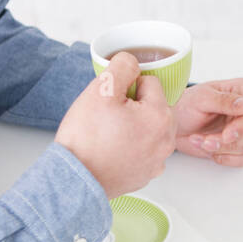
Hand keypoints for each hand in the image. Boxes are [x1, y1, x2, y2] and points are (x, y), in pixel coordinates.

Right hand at [55, 52, 177, 198]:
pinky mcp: (146, 174)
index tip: (111, 100)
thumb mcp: (101, 90)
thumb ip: (122, 67)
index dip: (126, 86)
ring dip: (134, 126)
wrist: (75, 180)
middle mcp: (167, 140)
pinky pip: (143, 150)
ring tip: (109, 134)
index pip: (149, 82)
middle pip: (153, 106)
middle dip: (134, 106)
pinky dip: (131, 147)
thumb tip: (132, 60)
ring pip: (148, 128)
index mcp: (161, 115)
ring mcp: (158, 160)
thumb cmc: (87, 138)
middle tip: (109, 117)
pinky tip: (112, 150)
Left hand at [173, 78, 242, 166]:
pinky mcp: (242, 146)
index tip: (227, 135)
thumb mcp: (200, 98)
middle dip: (229, 140)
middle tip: (207, 141)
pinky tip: (208, 148)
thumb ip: (224, 100)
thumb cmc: (186, 106)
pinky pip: (242, 159)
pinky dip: (224, 157)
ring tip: (200, 141)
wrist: (176, 124)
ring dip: (221, 148)